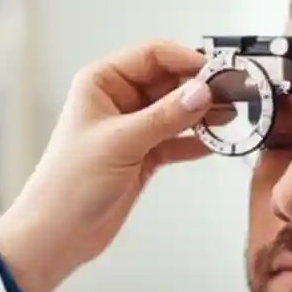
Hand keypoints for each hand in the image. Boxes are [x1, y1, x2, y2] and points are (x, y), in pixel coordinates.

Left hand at [0, 41, 212, 291]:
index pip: (152, 56)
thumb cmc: (68, 184)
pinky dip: (196, 141)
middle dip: (201, 89)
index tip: (217, 73)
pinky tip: (216, 143)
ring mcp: (133, 129)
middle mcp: (118, 100)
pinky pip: (177, 140)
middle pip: (170, 82)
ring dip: (203, 115)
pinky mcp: (143, 155)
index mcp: (101, 83)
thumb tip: (202, 92)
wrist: (56, 235)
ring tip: (231, 119)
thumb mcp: (119, 143)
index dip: (187, 61)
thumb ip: (164, 117)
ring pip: (177, 111)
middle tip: (234, 97)